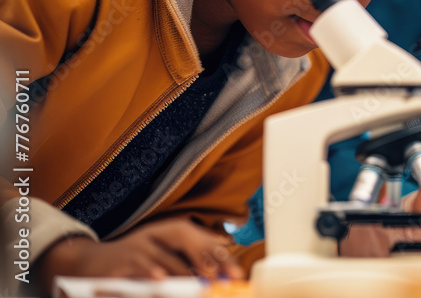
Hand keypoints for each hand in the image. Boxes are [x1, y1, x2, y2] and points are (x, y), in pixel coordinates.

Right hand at [37, 218, 242, 288]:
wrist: (89, 262)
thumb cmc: (135, 263)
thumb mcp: (163, 259)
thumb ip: (187, 265)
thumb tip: (216, 278)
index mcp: (172, 231)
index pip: (203, 239)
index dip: (221, 255)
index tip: (236, 274)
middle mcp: (157, 233)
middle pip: (187, 238)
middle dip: (206, 258)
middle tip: (217, 278)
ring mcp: (140, 244)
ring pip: (166, 256)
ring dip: (183, 273)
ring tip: (198, 285)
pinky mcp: (123, 258)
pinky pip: (140, 264)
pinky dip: (151, 271)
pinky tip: (161, 279)